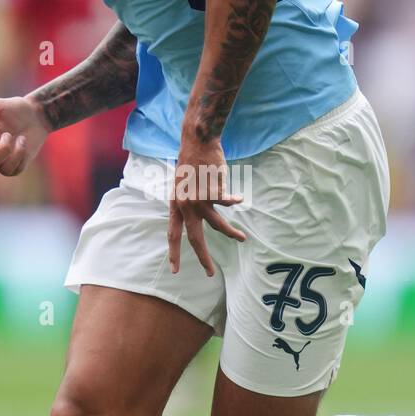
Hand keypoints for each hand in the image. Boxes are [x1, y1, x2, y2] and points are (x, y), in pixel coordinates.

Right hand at [0, 95, 47, 176]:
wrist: (37, 114)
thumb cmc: (15, 108)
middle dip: (1, 153)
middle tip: (8, 134)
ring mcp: (3, 160)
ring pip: (2, 170)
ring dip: (13, 154)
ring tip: (20, 137)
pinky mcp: (16, 165)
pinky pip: (15, 170)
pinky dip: (21, 156)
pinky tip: (24, 142)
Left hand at [168, 133, 245, 275]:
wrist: (197, 142)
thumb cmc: (191, 162)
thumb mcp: (181, 184)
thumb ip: (186, 203)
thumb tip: (198, 218)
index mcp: (176, 204)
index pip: (173, 234)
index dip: (174, 253)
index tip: (175, 270)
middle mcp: (186, 205)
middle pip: (195, 238)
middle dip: (203, 258)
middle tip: (210, 273)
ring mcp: (200, 199)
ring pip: (218, 225)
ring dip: (231, 234)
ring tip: (241, 239)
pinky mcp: (214, 191)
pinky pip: (228, 202)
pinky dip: (235, 201)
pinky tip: (241, 200)